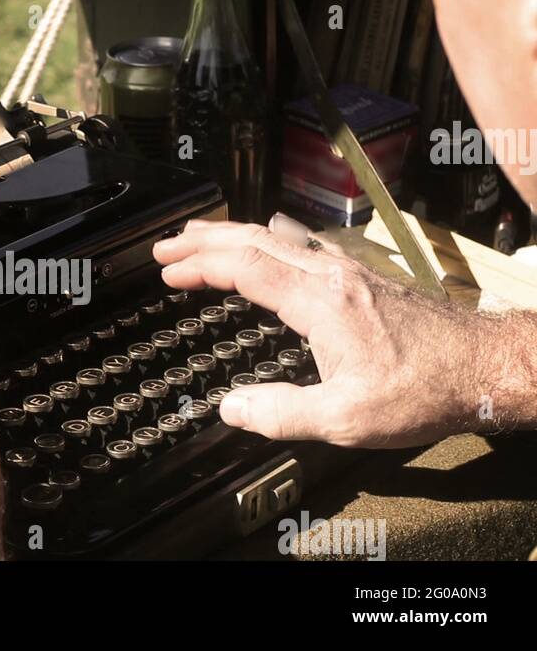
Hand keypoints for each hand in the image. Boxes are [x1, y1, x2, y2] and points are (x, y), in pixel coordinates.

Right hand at [153, 217, 529, 447]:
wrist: (485, 366)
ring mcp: (348, 271)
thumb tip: (231, 408)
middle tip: (167, 246)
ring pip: (278, 237)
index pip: (245, 267)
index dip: (200, 266)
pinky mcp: (362, 278)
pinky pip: (302, 244)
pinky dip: (267, 239)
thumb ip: (282, 414)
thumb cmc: (422, 390)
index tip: (168, 272)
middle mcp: (331, 276)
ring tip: (200, 236)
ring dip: (233, 234)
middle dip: (204, 240)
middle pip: (255, 240)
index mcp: (320, 302)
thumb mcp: (346, 418)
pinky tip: (270, 237)